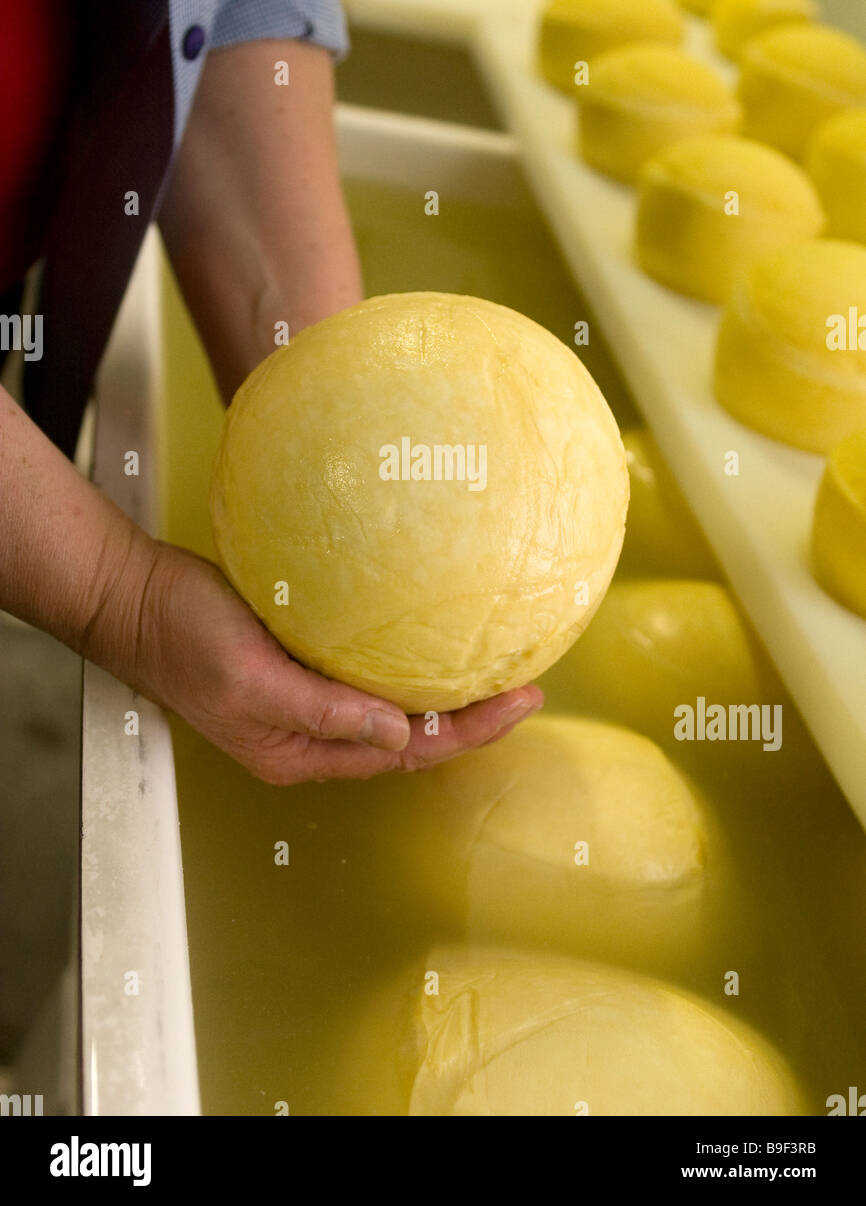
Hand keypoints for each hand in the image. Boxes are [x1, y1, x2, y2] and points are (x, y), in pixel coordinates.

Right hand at [127, 541, 543, 784]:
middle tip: (527, 687)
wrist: (132, 597)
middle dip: (470, 719)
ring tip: (493, 671)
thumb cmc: (181, 636)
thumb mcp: (251, 678)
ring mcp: (303, 702)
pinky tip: (429, 645)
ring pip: (390, 710)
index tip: (520, 702)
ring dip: (442, 695)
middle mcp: (309, 735)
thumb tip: (399, 736)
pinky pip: (366, 678)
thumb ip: (324, 712)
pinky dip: (406, 668)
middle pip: (407, 738)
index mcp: (299, 751)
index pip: (405, 754)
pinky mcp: (297, 665)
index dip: (468, 732)